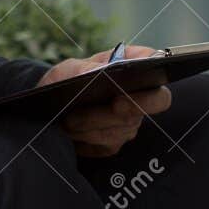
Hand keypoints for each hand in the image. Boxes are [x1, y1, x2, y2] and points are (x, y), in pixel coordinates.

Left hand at [40, 46, 172, 156]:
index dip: (154, 71)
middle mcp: (139, 94)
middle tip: (114, 105)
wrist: (50, 108)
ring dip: (94, 125)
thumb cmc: (64, 81)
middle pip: (154, 101)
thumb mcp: (67, 70)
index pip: (158, 64)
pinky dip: (87, 138)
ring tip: (69, 120)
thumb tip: (97, 72)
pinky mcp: (115, 143)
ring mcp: (130, 121)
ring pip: (125, 127)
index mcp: (132, 65)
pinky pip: (109, 144)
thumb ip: (81, 69)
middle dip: (132, 105)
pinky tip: (72, 132)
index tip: (131, 82)